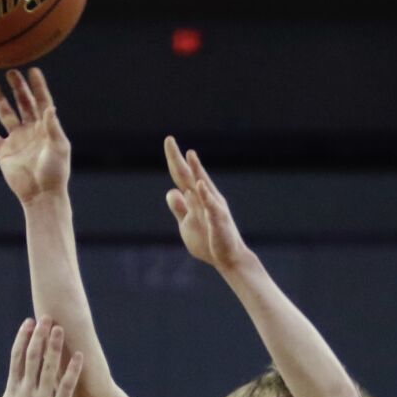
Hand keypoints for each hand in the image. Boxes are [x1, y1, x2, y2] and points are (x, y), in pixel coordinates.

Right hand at [0, 68, 70, 205]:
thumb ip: (53, 127)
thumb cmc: (55, 172)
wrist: (41, 194)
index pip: (41, 101)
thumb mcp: (58, 148)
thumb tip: (49, 107)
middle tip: (11, 72)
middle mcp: (30, 130)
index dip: (38, 86)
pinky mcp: (3, 152)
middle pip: (23, 103)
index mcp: (46, 127)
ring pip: (5, 115)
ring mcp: (16, 140)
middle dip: (18, 88)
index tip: (33, 70)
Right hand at [0, 318, 82, 396]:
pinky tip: (79, 357)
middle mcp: (26, 392)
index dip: (23, 339)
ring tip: (60, 329)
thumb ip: (11, 396)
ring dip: (55, 347)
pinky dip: (72, 370)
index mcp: (13, 392)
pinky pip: (66, 386)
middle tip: (46, 318)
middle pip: (32, 358)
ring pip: (49, 368)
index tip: (28, 324)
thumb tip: (12, 385)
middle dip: (39, 336)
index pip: (17, 359)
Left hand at [164, 137, 250, 271]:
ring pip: (202, 187)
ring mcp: (213, 208)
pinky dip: (205, 196)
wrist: (228, 257)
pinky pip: (211, 207)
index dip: (174, 160)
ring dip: (195, 171)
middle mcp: (206, 198)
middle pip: (188, 176)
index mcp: (197, 198)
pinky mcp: (218, 221)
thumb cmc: (208, 240)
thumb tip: (172, 191)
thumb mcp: (187, 223)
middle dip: (178, 159)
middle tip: (168, 139)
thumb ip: (179, 208)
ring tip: (188, 155)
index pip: (182, 176)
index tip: (168, 140)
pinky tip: (198, 186)